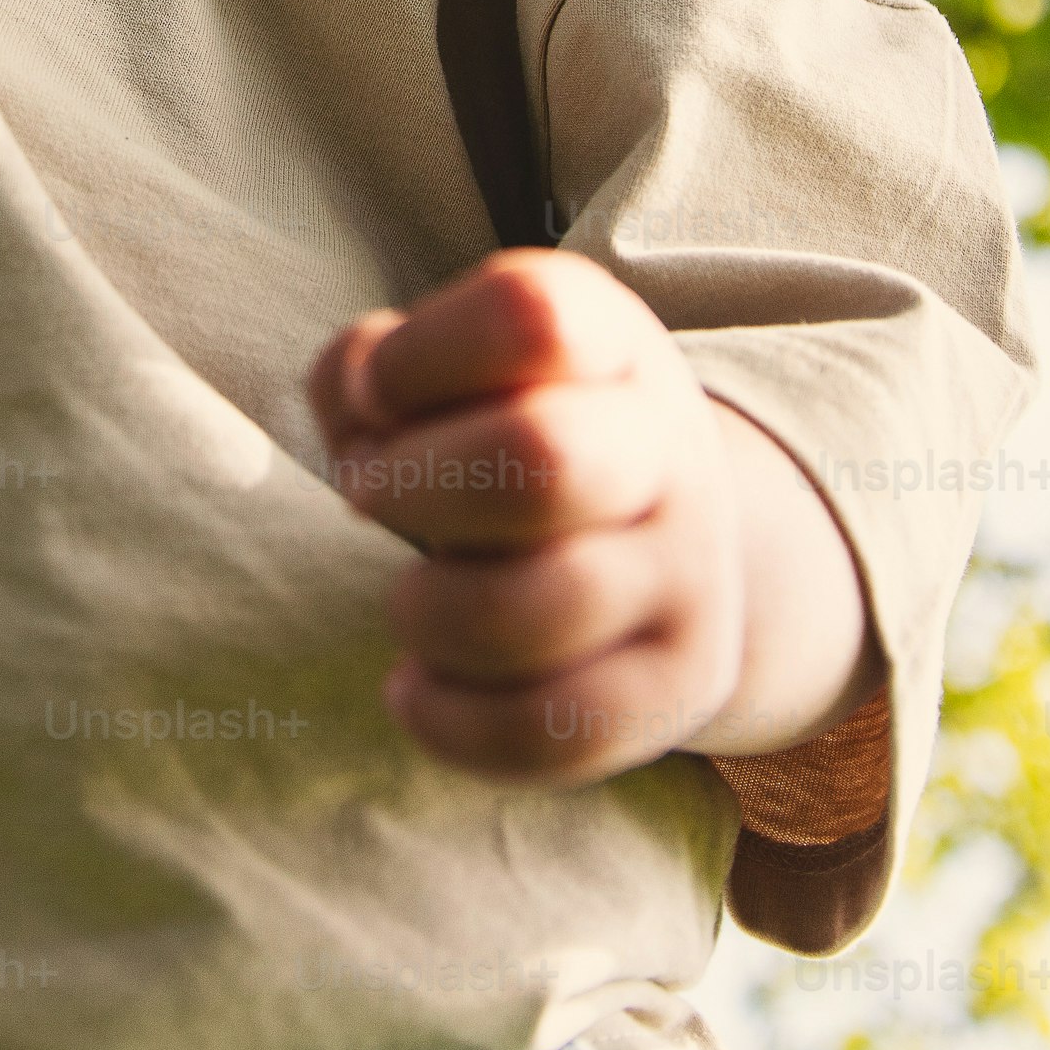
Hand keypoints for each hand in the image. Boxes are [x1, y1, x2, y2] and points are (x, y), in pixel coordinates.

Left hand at [306, 248, 761, 788]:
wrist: (660, 543)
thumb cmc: (498, 443)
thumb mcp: (444, 374)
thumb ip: (370, 369)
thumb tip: (362, 403)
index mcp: (610, 342)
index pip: (527, 320)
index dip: (419, 358)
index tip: (379, 396)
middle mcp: (667, 447)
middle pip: (539, 460)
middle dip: (415, 487)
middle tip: (374, 500)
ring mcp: (687, 573)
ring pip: (531, 610)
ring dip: (425, 612)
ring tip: (412, 602)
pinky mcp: (679, 687)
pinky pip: (551, 728)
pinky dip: (449, 721)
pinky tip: (416, 689)